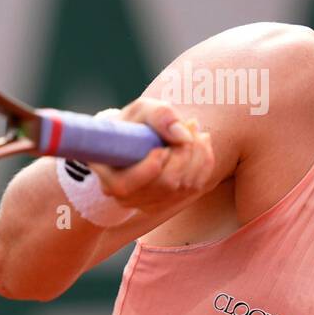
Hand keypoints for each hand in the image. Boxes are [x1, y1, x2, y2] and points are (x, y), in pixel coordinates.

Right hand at [87, 98, 214, 215]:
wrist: (139, 139)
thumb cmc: (135, 124)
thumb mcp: (141, 110)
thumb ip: (159, 115)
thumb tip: (182, 135)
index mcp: (109, 176)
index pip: (127, 185)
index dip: (150, 167)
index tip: (161, 146)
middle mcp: (127, 198)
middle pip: (166, 184)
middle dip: (184, 153)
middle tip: (189, 125)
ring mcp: (149, 204)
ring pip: (185, 187)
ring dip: (198, 154)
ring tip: (194, 130)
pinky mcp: (170, 203)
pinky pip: (196, 187)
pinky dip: (204, 163)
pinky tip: (200, 143)